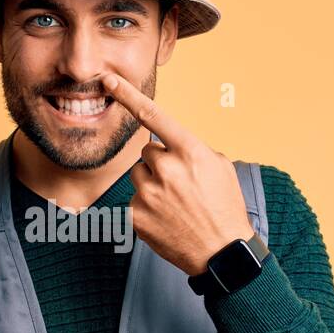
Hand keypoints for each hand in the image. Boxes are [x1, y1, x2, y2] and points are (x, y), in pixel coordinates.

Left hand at [101, 72, 254, 275]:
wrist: (222, 252)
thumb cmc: (224, 207)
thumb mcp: (220, 167)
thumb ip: (191, 149)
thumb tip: (170, 145)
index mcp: (190, 152)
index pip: (153, 116)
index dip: (128, 95)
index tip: (108, 80)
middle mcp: (167, 169)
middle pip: (148, 152)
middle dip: (161, 164)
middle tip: (182, 186)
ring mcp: (149, 194)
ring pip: (139, 175)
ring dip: (152, 184)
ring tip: (176, 203)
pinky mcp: (136, 215)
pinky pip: (135, 199)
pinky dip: (149, 207)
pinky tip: (167, 219)